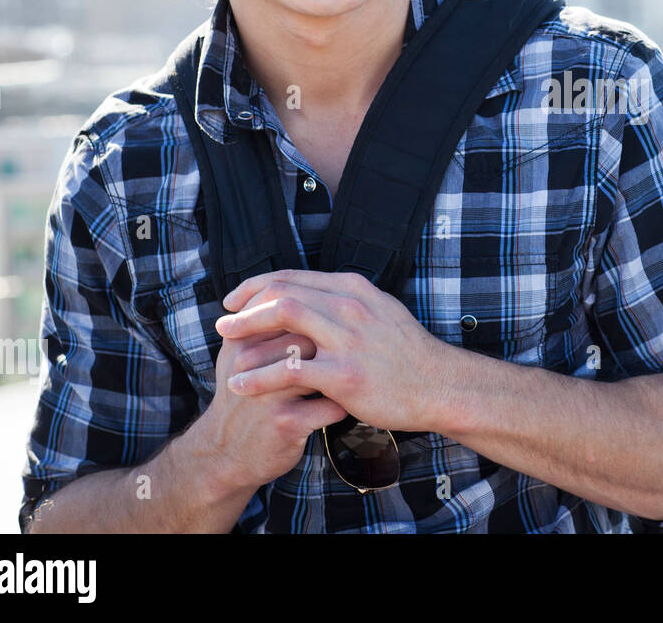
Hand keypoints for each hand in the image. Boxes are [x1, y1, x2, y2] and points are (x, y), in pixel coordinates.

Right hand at [196, 328, 347, 495]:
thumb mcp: (242, 357)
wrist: (223, 454)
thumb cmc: (244, 397)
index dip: (322, 321)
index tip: (335, 333)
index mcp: (244, 341)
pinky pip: (331, 406)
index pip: (292, 313)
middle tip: (350, 353)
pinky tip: (345, 406)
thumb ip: (265, 325)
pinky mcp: (285, 423)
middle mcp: (253, 363)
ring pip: (323, 369)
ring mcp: (270, 394)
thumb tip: (303, 292)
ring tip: (351, 375)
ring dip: (343, 373)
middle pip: (310, 337)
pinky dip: (344, 405)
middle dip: (335, 346)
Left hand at [215, 269, 456, 432]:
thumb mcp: (380, 312)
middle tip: (223, 322)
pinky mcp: (345, 374)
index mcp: (354, 289)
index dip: (257, 286)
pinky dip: (258, 376)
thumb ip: (347, 302)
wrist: (439, 385)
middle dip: (245, 306)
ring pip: (283, 319)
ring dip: (246, 331)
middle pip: (282, 292)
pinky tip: (240, 385)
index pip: (293, 277)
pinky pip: (289, 370)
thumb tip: (315, 295)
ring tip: (225, 346)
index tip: (236, 300)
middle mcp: (349, 306)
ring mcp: (348, 339)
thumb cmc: (407, 354)